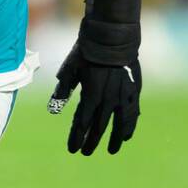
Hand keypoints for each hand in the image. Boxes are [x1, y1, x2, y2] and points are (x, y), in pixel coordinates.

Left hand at [48, 0, 141, 155]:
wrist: (113, 34)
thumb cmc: (87, 50)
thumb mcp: (70, 69)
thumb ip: (63, 90)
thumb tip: (54, 110)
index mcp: (91, 95)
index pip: (82, 123)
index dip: (77, 137)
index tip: (72, 149)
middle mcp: (108, 99)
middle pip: (99, 127)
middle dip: (91, 141)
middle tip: (85, 153)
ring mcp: (123, 95)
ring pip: (119, 124)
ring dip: (114, 138)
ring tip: (111, 150)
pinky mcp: (133, 89)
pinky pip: (132, 112)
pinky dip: (130, 125)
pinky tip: (127, 134)